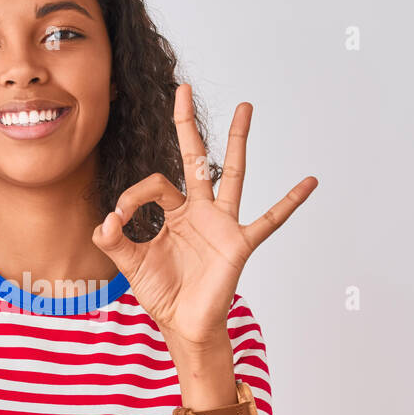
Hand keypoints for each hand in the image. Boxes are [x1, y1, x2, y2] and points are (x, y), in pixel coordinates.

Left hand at [91, 83, 317, 351]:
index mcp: (173, 213)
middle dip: (187, 124)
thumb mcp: (129, 264)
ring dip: (237, 140)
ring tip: (244, 107)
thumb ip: (113, 241)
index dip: (132, 197)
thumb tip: (104, 220)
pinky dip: (290, 202)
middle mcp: (199, 210)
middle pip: (195, 158)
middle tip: (182, 89)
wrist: (184, 325)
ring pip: (233, 173)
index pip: (154, 185)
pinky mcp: (239, 243)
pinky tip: (310, 182)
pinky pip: (270, 220)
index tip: (117, 220)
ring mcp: (222, 223)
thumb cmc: (163, 293)